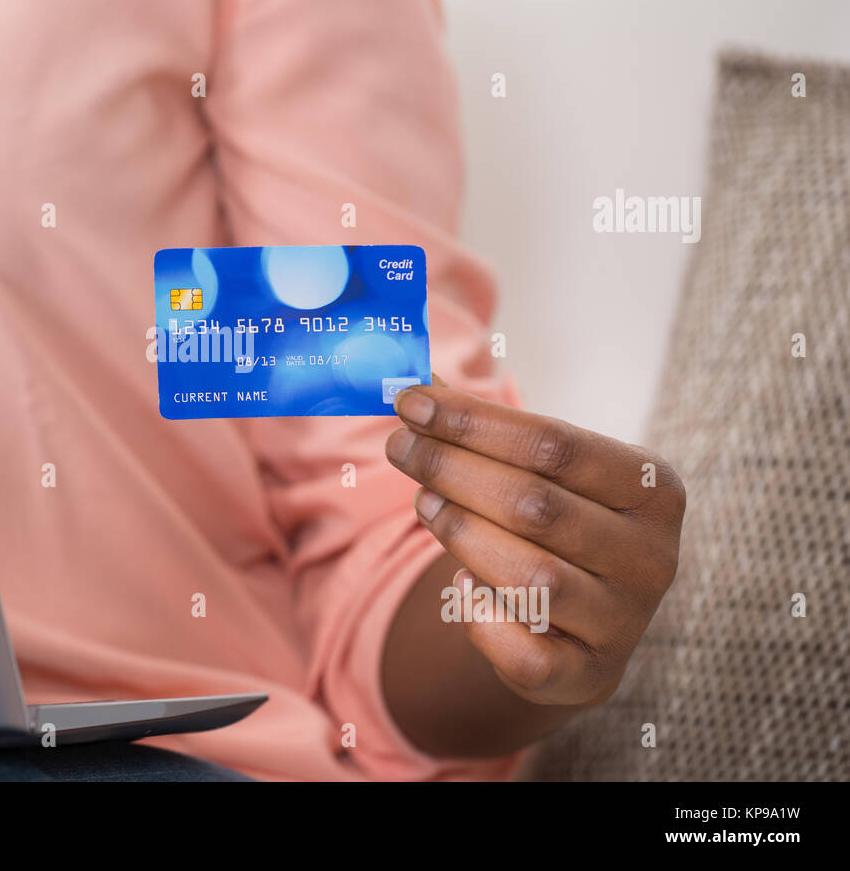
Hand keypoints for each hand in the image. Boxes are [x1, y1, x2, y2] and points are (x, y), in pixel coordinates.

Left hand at [385, 380, 684, 707]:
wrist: (581, 624)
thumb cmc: (554, 522)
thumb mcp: (540, 469)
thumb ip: (484, 426)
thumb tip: (411, 376)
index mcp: (653, 488)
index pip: (554, 443)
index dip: (472, 422)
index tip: (410, 402)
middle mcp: (652, 557)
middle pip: (534, 506)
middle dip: (452, 469)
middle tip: (399, 447)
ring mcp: (625, 622)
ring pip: (530, 576)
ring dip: (460, 533)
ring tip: (423, 502)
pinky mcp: (589, 675)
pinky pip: (523, 650)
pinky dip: (481, 616)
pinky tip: (461, 586)